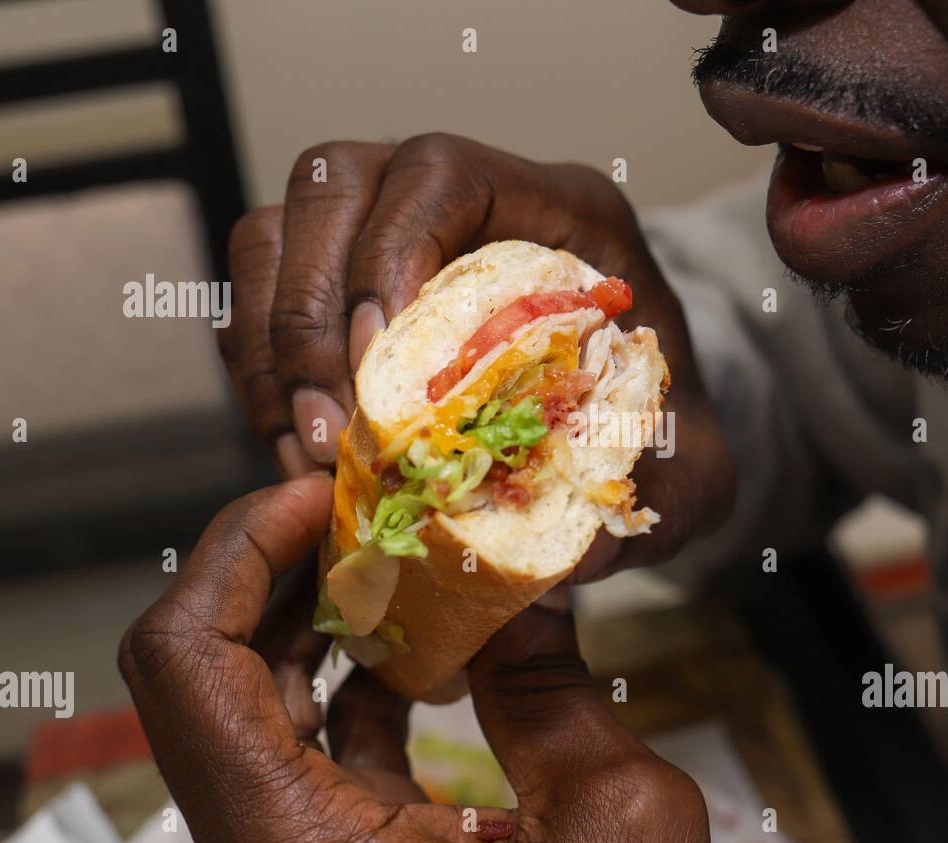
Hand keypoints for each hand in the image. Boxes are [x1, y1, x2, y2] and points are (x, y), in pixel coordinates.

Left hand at [117, 475, 709, 842]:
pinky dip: (356, 677)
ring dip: (318, 615)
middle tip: (363, 506)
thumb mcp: (610, 825)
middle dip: (282, 566)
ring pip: (254, 705)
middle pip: (207, 670)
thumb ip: (556, 690)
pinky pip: (311, 747)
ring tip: (396, 556)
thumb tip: (527, 589)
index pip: (186, 662)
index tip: (318, 494)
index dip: (235, 549)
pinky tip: (423, 639)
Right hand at [220, 134, 734, 580]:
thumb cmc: (663, 428)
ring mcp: (387, 234)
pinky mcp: (340, 288)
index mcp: (558, 210)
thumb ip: (654, 502)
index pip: (442, 174)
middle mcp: (462, 202)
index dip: (391, 251)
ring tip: (308, 453)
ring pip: (275, 235)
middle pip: (332, 184)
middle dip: (309, 313)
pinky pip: (258, 297)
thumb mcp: (689, 465)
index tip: (375, 356)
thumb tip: (565, 563)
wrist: (642, 422)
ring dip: (269, 346)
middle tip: (331, 434)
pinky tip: (295, 450)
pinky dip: (257, 371)